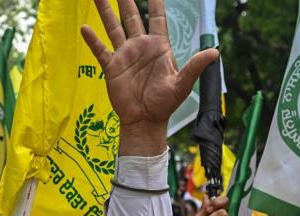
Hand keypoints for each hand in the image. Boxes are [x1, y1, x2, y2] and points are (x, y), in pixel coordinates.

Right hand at [81, 0, 217, 154]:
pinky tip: (85, 28)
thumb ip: (194, 67)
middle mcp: (140, 47)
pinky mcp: (111, 68)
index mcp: (158, 46)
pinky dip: (92, 40)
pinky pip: (100, 51)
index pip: (156, 17)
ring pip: (113, 28)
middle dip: (125, 0)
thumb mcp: (182, 84)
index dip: (155, 2)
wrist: (144, 121)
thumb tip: (215, 52)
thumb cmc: (165, 104)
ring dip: (106, 12)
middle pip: (131, 17)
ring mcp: (125, 56)